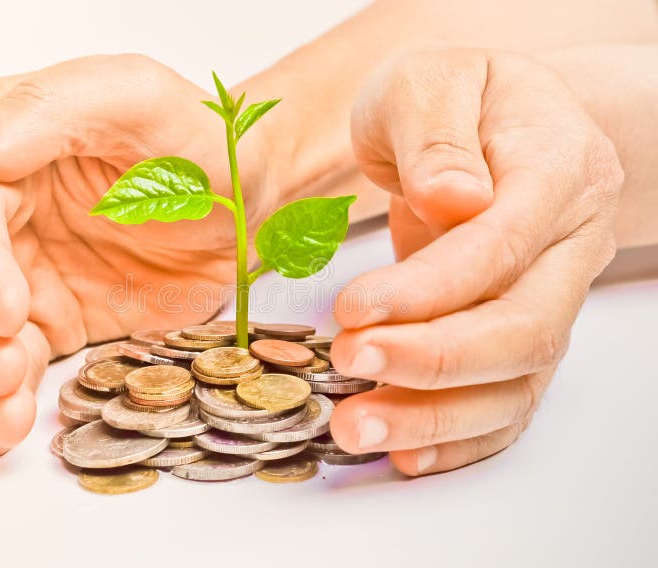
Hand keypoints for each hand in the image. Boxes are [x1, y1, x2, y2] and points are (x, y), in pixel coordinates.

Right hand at [0, 55, 276, 457]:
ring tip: (3, 420)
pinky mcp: (45, 320)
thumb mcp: (137, 98)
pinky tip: (0, 431)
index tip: (9, 312)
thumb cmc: (200, 139)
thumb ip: (50, 111)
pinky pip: (3, 364)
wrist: (250, 199)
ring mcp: (14, 271)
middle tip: (1, 373)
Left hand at [329, 48, 622, 474]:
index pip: (500, 246)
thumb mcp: (431, 80)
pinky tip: (404, 450)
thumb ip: (438, 135)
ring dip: (436, 416)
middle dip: (432, 362)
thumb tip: (453, 202)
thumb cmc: (453, 96)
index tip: (353, 310)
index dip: (430, 290)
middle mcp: (571, 241)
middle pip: (524, 330)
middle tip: (348, 369)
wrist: (490, 122)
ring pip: (518, 379)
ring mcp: (555, 292)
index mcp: (557, 167)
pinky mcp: (525, 328)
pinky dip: (459, 434)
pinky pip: (508, 397)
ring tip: (355, 426)